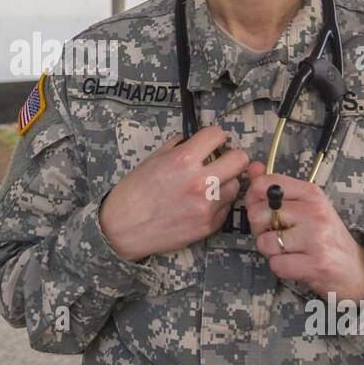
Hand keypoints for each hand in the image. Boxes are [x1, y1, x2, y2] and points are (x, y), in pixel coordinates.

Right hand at [98, 126, 248, 261]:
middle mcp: (200, 182)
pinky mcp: (209, 225)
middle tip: (221, 162)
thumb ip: (178, 146)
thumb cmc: (133, 194)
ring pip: (235, 186)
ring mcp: (207, 206)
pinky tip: (199, 204)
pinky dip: (217, 204)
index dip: (214, 137)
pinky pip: (226, 207)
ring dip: (225, 183)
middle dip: (231, 157)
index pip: (218, 135)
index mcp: (183, 160)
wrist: (123, 229)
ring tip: (207, 187)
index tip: (212, 142)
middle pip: (240, 160)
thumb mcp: (153, 159)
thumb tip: (194, 139)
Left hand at [242, 161, 363, 300]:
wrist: (356, 268)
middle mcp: (314, 212)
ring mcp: (316, 238)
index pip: (265, 184)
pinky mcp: (316, 263)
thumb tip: (253, 167)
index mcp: (311, 193)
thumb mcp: (306, 205)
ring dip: (271, 251)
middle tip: (278, 235)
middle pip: (259, 214)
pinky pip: (277, 264)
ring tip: (290, 250)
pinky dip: (281, 267)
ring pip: (265, 242)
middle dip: (260, 230)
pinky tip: (296, 263)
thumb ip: (276, 187)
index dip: (254, 199)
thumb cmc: (326, 235)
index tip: (264, 210)